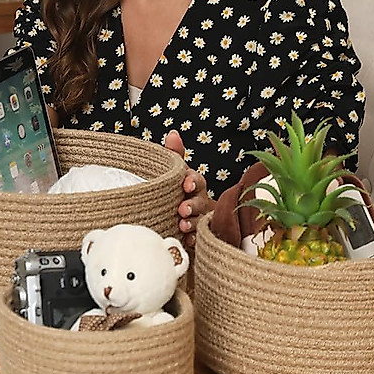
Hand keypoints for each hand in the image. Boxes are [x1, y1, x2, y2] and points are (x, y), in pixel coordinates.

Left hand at [163, 130, 213, 250]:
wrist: (183, 218)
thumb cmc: (179, 192)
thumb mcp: (175, 173)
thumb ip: (175, 155)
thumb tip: (173, 134)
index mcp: (193, 184)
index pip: (197, 180)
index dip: (193, 181)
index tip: (186, 184)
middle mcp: (200, 200)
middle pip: (200, 201)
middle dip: (192, 204)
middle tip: (182, 209)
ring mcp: (201, 218)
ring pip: (200, 220)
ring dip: (192, 222)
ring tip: (182, 225)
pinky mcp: (199, 235)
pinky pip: (199, 237)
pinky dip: (193, 239)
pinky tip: (187, 240)